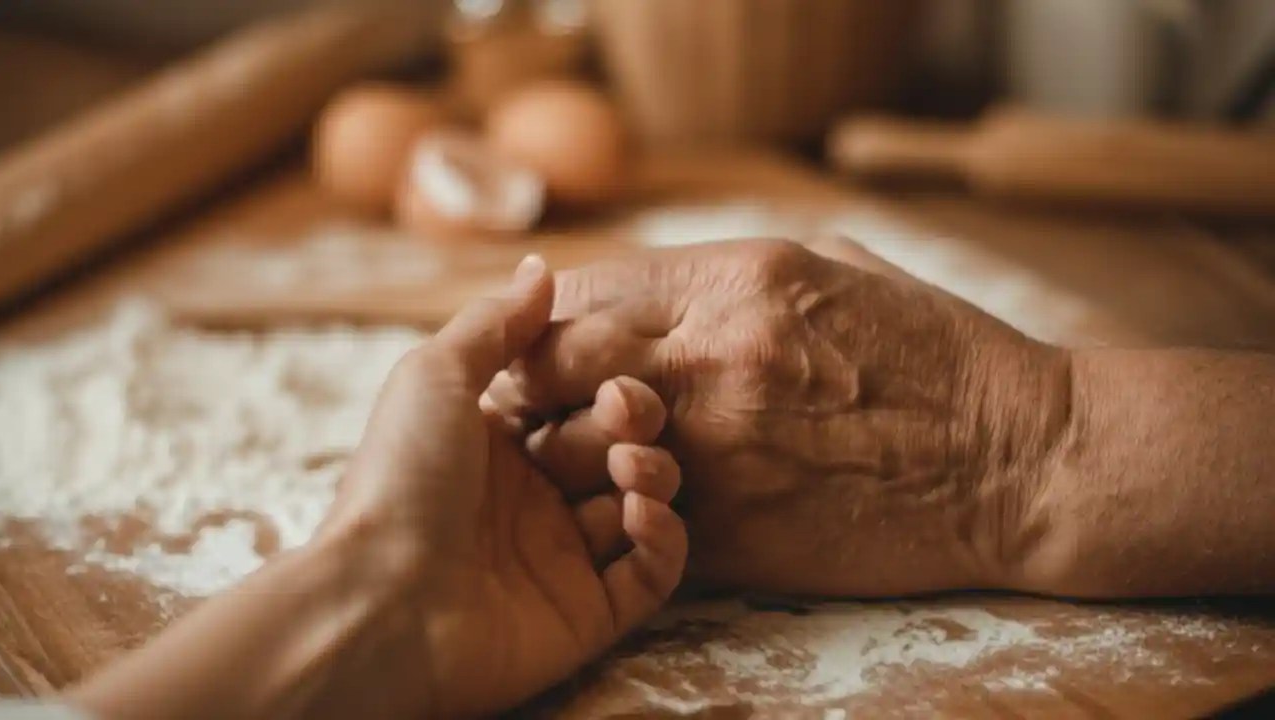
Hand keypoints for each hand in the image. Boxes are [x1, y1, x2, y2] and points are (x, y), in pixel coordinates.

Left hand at [324, 256, 687, 716]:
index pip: (580, 406)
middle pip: (619, 451)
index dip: (607, 386)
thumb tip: (540, 268)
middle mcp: (536, 502)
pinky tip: (641, 514)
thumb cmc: (401, 479)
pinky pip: (653, 573)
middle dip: (638, 427)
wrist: (382, 600)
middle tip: (625, 420)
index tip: (613, 378)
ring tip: (629, 469)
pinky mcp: (588, 614)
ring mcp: (564, 559)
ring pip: (644, 506)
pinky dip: (664, 540)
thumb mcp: (435, 376)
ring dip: (655, 476)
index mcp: (500, 446)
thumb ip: (496, 323)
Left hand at [487, 240, 1071, 596]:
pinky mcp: (739, 533)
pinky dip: (617, 516)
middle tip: (524, 399)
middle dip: (530, 380)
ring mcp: (724, 450)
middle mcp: (717, 358)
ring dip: (560, 454)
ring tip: (562, 460)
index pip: (585, 290)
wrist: (1017, 463)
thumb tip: (651, 281)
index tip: (535, 335)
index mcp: (740, 281)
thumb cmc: (938, 355)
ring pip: (583, 450)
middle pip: (563, 363)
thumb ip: (733, 270)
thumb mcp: (838, 266)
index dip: (544, 315)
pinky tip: (622, 512)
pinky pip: (638, 522)